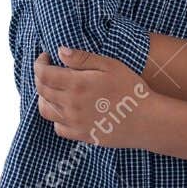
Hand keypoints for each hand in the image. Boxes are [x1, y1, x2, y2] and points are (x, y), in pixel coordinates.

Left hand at [34, 47, 153, 146]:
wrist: (147, 120)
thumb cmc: (132, 89)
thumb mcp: (110, 65)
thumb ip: (82, 58)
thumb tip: (60, 52)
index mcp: (76, 84)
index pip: (43, 74)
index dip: (39, 63)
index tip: (46, 57)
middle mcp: (71, 105)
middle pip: (42, 91)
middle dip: (40, 77)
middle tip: (49, 70)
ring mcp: (74, 123)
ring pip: (45, 110)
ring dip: (45, 97)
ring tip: (54, 90)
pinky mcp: (81, 135)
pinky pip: (58, 128)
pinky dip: (56, 117)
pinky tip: (65, 109)